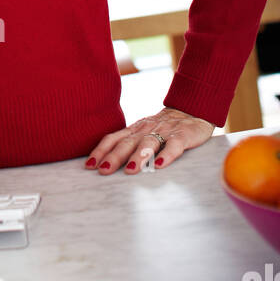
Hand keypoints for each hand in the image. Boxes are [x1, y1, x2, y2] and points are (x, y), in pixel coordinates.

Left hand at [85, 108, 214, 174]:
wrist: (191, 110)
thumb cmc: (162, 127)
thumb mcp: (142, 133)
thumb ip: (128, 144)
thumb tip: (104, 163)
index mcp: (134, 130)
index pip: (113, 139)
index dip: (100, 151)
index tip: (88, 166)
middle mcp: (146, 129)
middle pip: (127, 143)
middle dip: (114, 157)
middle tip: (103, 170)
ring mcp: (164, 131)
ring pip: (148, 143)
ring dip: (138, 156)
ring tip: (131, 170)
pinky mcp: (182, 135)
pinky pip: (174, 145)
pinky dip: (167, 154)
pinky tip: (160, 164)